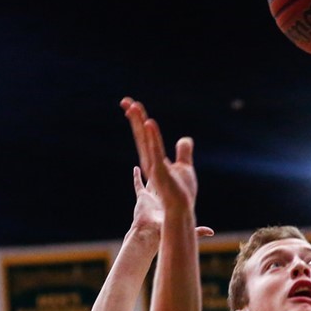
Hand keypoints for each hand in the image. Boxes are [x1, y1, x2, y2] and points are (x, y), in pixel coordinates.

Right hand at [121, 97, 199, 219]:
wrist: (181, 210)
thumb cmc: (181, 193)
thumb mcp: (184, 167)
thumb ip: (183, 152)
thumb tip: (184, 138)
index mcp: (154, 160)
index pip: (145, 136)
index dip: (139, 121)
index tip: (132, 106)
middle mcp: (150, 161)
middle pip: (141, 135)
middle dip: (134, 117)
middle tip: (125, 100)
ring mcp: (154, 166)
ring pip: (146, 140)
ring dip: (140, 122)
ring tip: (134, 106)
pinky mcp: (160, 171)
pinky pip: (156, 151)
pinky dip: (153, 138)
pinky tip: (150, 124)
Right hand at [128, 165, 213, 241]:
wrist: (150, 233)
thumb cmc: (167, 231)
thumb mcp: (186, 228)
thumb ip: (198, 231)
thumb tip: (212, 232)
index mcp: (170, 205)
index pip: (175, 193)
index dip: (177, 185)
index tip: (181, 177)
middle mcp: (160, 200)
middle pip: (163, 184)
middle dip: (165, 175)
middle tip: (168, 163)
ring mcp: (150, 198)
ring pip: (151, 182)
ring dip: (152, 173)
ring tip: (153, 162)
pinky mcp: (141, 197)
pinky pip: (138, 184)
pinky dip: (136, 176)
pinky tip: (137, 167)